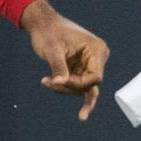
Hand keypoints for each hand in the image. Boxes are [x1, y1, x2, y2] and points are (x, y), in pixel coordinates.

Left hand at [22, 0, 107, 120]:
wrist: (42, 24)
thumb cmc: (48, 32)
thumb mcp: (52, 50)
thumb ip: (58, 67)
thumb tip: (60, 84)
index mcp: (96, 50)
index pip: (95, 77)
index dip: (78, 84)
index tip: (60, 81)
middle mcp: (98, 57)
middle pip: (89, 84)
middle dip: (69, 87)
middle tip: (48, 82)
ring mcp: (91, 64)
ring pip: (83, 87)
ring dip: (65, 88)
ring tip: (47, 81)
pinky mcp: (82, 68)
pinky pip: (82, 86)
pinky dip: (76, 95)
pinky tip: (83, 116)